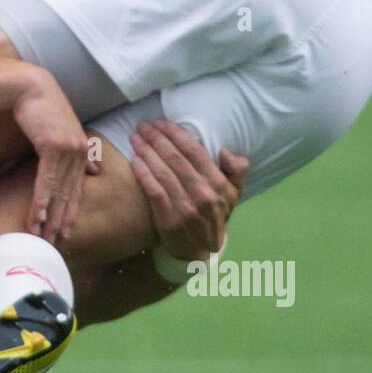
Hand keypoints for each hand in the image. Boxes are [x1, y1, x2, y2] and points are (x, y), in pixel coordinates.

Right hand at [12, 68, 91, 243]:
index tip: (66, 232)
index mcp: (83, 152)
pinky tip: (37, 216)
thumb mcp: (65, 132)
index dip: (71, 211)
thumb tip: (95, 172)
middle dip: (60, 221)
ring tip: (42, 236)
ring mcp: (67, 150)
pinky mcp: (52, 147)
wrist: (33, 88)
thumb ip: (80, 153)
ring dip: (48, 216)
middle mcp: (79, 153)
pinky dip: (41, 199)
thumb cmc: (44, 108)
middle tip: (55, 244)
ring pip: (57, 191)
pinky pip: (46, 180)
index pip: (77, 188)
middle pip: (69, 194)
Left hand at [129, 119, 248, 260]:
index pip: (194, 151)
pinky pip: (154, 191)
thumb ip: (237, 171)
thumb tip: (226, 151)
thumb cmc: (216, 214)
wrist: (202, 250)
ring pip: (163, 172)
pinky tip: (134, 161)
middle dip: (157, 138)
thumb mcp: (234, 193)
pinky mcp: (168, 219)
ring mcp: (185, 207)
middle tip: (143, 125)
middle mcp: (202, 193)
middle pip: (175, 158)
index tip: (161, 122)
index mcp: (218, 183)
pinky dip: (143, 174)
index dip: (176, 134)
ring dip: (146, 152)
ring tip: (135, 138)